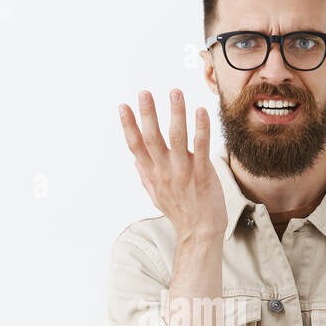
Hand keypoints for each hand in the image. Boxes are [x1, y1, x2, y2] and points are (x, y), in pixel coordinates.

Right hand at [119, 89, 225, 240]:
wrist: (199, 232)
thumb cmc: (179, 211)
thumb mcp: (156, 195)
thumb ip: (145, 175)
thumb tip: (135, 161)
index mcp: (152, 174)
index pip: (136, 146)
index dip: (128, 126)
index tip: (123, 106)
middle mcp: (165, 171)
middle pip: (152, 139)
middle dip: (147, 114)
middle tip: (144, 93)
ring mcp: (183, 172)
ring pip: (177, 138)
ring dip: (176, 114)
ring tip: (175, 93)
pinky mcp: (203, 174)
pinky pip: (201, 148)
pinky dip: (201, 129)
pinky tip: (201, 111)